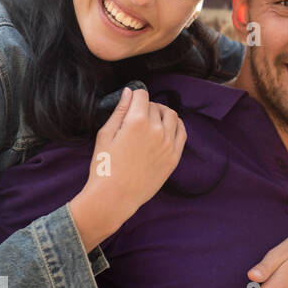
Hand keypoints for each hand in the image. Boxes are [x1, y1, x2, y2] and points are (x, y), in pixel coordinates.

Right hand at [69, 87, 186, 249]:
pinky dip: (175, 125)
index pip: (142, 95)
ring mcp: (168, 144)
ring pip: (172, 116)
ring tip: (151, 121)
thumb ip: (119, 111)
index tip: (132, 101)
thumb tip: (129, 92)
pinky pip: (182, 132)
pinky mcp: (175, 156)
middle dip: (146, 106)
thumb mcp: (105, 135)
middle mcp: (157, 130)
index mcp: (136, 121)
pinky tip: (166, 129)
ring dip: (162, 113)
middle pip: (156, 106)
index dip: (135, 95)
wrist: (115, 196)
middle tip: (136, 116)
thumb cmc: (105, 166)